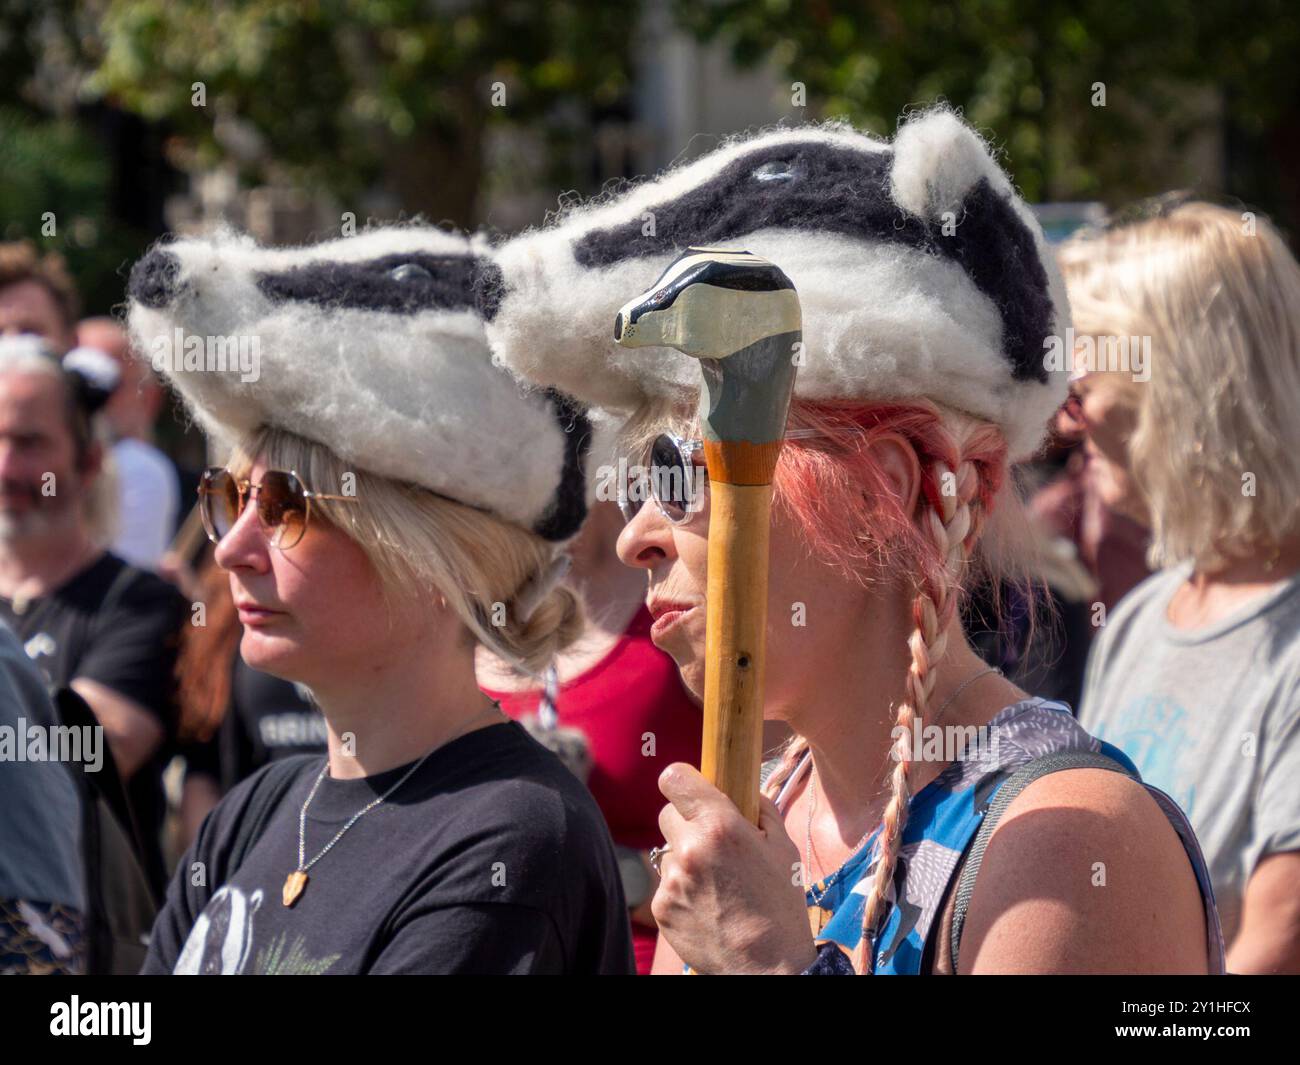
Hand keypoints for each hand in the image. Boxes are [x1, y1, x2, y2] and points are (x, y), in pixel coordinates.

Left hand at [652, 762, 817, 974]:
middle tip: (710, 840)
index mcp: (720, 826)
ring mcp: (672, 880)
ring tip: (715, 882)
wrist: (767, 966)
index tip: (692, 789)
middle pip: (666, 813)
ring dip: (684, 858)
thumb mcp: (783, 848)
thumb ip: (760, 810)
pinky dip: (681, 889)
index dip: (684, 781)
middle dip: (686, 821)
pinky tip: (707, 905)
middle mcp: (689, 848)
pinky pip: (666, 883)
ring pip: (667, 851)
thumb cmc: (781, 905)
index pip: (675, 778)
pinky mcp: (661, 907)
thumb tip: (744, 789)